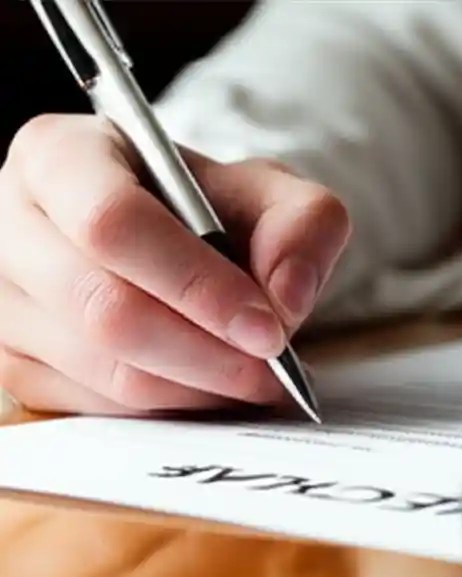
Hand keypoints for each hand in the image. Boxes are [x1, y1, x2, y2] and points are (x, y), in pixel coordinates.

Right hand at [0, 115, 349, 414]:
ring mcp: (2, 302)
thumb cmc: (212, 208)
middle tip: (272, 366)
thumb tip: (288, 298)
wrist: (180, 239)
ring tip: (257, 377)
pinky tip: (213, 388)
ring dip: (196, 386)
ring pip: (101, 369)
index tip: (266, 327)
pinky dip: (169, 407)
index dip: (196, 284)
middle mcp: (11, 224)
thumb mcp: (275, 193)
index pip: (112, 224)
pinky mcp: (14, 365)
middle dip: (205, 350)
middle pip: (103, 308)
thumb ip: (303, 226)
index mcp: (59, 156)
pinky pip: (96, 408)